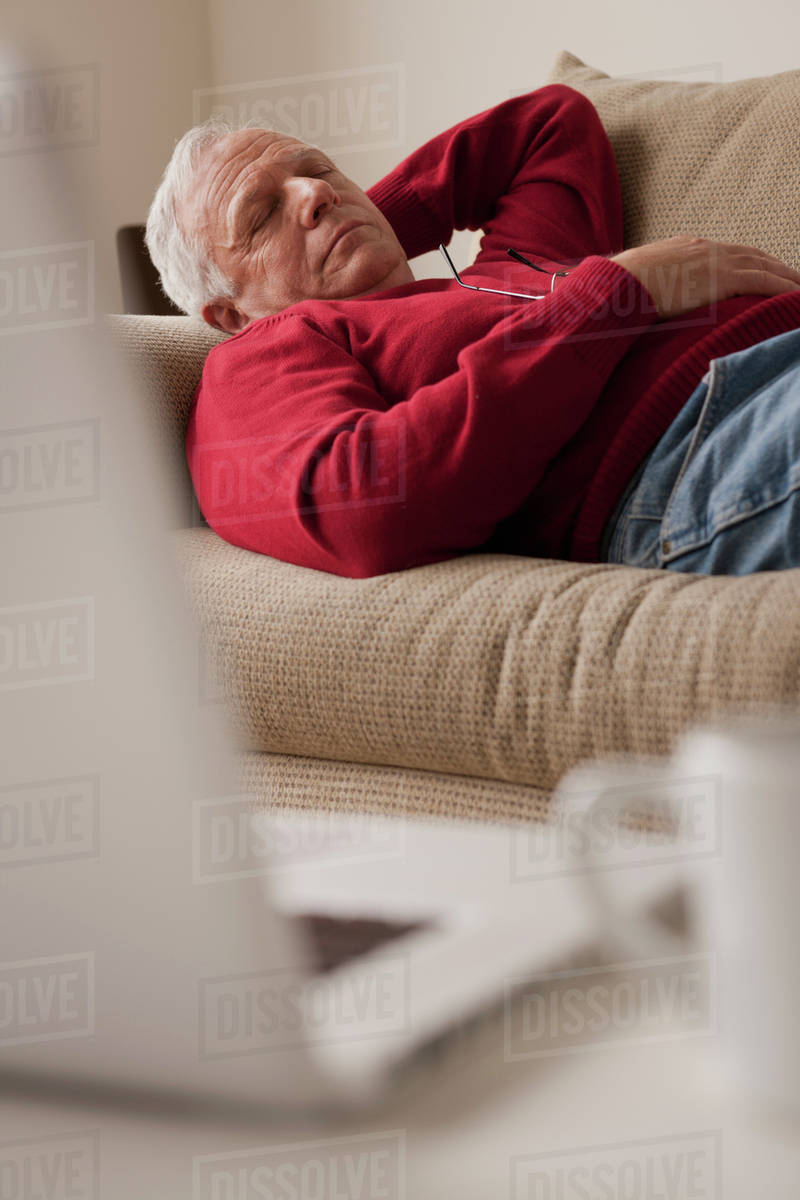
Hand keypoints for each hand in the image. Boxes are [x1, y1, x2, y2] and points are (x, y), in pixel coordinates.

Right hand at [610, 234, 799, 319]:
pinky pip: (764, 282)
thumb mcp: (636, 283)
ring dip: (787, 277)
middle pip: (752, 255)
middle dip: (775, 266)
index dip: (748, 262)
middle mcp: (705, 248)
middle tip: (795, 278)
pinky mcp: (722, 277)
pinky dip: (784, 288)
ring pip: (765, 266)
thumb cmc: (617, 290)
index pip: (727, 253)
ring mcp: (715, 260)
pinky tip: (797, 297)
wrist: (616, 284)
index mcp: (685, 247)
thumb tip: (646, 303)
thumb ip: (651, 287)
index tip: (761, 271)